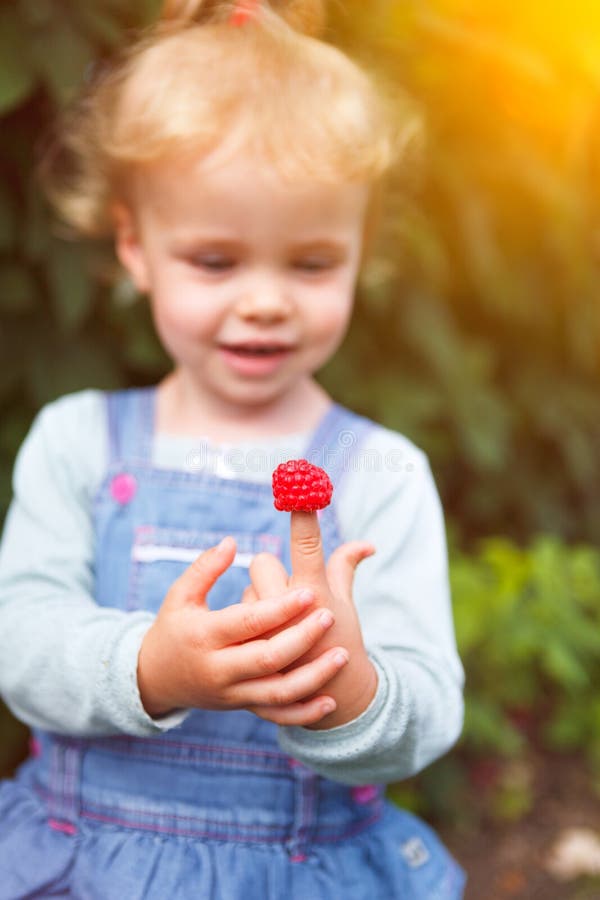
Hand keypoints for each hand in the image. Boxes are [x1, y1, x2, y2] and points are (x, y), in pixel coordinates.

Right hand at [137, 537, 350, 725]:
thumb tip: (232, 541)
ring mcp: (231, 693)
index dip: (279, 609)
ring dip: (313, 677)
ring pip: (277, 692)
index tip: (308, 592)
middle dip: (302, 639)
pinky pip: (277, 716)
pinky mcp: (242, 707)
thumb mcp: (180, 596)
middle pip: (267, 658)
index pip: (247, 622)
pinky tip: (329, 701)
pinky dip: (304, 713)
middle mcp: (219, 668)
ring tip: (343, 656)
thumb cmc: (173, 628)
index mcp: (204, 635)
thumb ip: (205, 568)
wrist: (156, 680)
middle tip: (330, 617)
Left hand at [245, 514, 377, 728]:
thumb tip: (367, 542)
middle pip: (262, 562)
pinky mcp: (251, 651)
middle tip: (287, 589)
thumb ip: (345, 568)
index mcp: (316, 594)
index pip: (307, 545)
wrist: (333, 697)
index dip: (303, 516)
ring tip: (279, 623)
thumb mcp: (344, 603)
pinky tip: (263, 637)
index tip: (299, 487)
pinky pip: (239, 620)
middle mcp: (290, 611)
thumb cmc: (341, 640)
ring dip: (259, 600)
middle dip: (270, 571)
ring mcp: (267, 632)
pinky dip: (249, 625)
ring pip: (247, 590)